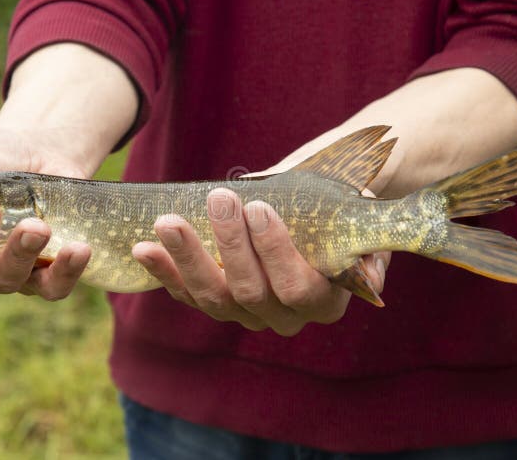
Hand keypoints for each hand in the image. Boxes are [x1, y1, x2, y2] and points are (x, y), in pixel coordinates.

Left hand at [132, 189, 389, 335]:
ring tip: (168, 222)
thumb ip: (366, 238)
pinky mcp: (213, 302)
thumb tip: (373, 277)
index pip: (300, 287)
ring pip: (212, 298)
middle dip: (231, 245)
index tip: (260, 208)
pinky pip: (185, 294)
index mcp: (326, 300)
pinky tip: (144, 248)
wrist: (308, 206)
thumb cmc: (334, 206)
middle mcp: (284, 317)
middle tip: (218, 199)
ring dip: (188, 258)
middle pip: (250, 294)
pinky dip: (164, 272)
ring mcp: (244, 314)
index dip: (278, 252)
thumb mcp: (359, 215)